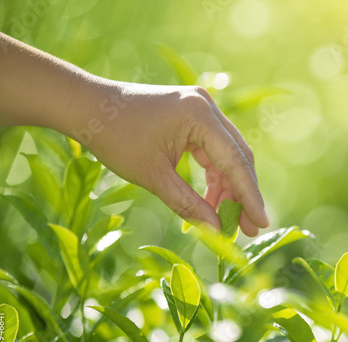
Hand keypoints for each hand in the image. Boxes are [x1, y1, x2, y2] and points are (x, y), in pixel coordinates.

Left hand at [75, 81, 268, 235]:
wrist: (86, 107)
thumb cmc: (115, 138)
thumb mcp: (153, 177)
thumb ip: (188, 204)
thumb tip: (216, 230)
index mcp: (199, 115)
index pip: (235, 162)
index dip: (249, 196)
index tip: (261, 223)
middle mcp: (207, 106)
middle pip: (238, 157)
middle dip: (243, 195)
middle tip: (249, 229)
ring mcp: (202, 108)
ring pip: (228, 155)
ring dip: (229, 188)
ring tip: (227, 220)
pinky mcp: (194, 115)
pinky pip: (214, 150)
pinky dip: (215, 176)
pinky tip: (213, 201)